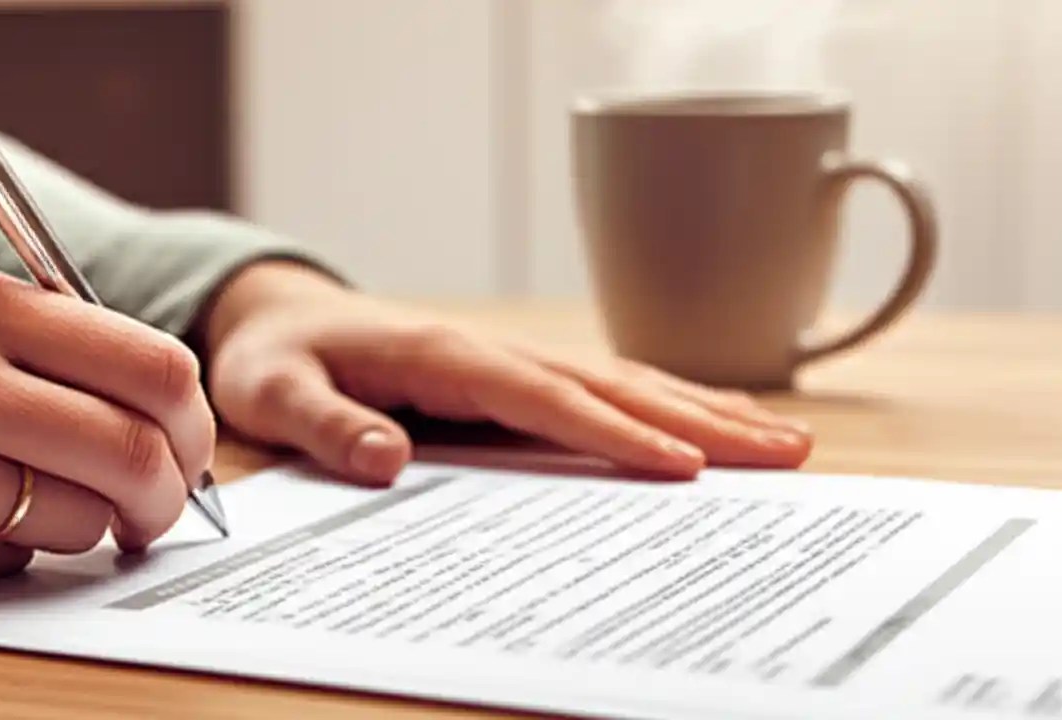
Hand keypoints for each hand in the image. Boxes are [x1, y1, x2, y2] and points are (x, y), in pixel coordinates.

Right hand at [0, 263, 214, 594]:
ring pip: (80, 518)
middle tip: (154, 510)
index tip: (188, 452)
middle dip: (167, 496)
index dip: (195, 426)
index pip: (155, 368)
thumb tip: (180, 420)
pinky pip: (10, 563)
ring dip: (83, 527)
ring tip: (31, 504)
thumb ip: (64, 352)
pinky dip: (12, 553)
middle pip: (134, 451)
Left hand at [203, 262, 811, 485]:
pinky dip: (663, 403)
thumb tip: (387, 458)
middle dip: (700, 419)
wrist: (280, 317)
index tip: (684, 465)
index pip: (543, 397)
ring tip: (781, 438)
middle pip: (612, 383)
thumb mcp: (276, 393)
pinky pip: (601, 387)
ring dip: (702, 408)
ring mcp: (508, 357)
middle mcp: (491, 349)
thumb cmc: (278, 358)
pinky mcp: (512, 373)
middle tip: (785, 451)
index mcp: (442, 354)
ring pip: (621, 379)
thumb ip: (327, 424)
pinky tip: (711, 420)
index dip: (614, 431)